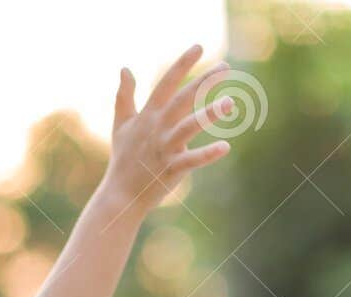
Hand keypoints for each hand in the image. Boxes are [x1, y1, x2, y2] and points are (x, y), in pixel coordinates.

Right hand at [100, 46, 233, 213]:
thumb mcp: (122, 124)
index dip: (182, 64)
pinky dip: (207, 154)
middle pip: (182, 100)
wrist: (120, 195)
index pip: (166, 84)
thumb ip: (124, 96)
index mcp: (148, 116)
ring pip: (188, 127)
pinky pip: (191, 160)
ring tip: (230, 103)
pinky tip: (225, 147)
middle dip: (203, 82)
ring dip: (208, 114)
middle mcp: (157, 128)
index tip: (199, 46)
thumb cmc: (124, 159)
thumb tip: (125, 68)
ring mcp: (164, 148)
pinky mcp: (171, 169)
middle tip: (225, 67)